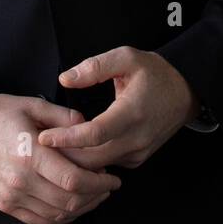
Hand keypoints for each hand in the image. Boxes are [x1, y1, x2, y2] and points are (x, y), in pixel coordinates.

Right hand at [0, 93, 122, 223]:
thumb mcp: (30, 105)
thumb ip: (62, 116)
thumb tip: (87, 126)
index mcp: (29, 153)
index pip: (72, 179)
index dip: (98, 182)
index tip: (112, 177)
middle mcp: (20, 180)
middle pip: (68, 201)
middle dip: (95, 196)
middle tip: (108, 185)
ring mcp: (11, 196)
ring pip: (57, 215)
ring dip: (81, 208)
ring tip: (95, 194)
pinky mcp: (5, 205)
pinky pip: (40, 221)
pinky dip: (61, 217)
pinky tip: (72, 204)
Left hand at [36, 46, 198, 169]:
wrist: (185, 92)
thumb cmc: (155, 72)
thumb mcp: (127, 57)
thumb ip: (95, 66)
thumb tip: (65, 79)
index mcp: (132, 112)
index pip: (94, 134)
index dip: (66, 138)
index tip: (43, 137)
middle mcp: (136, 138)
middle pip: (92, 158)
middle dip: (64, 155)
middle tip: (37, 146)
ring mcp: (138, 153)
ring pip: (99, 166)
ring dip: (74, 161)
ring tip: (49, 149)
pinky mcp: (137, 159)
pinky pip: (108, 164)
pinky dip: (89, 161)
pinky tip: (72, 150)